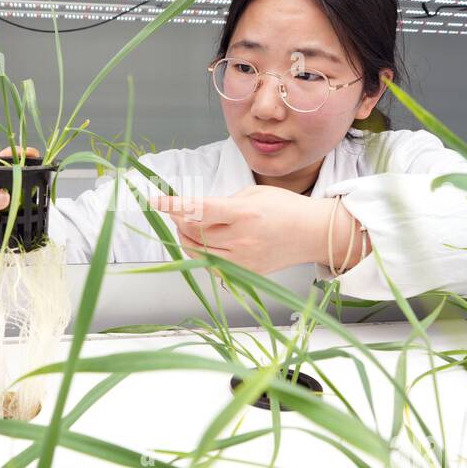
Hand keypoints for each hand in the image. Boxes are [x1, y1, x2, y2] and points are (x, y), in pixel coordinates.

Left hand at [148, 185, 320, 275]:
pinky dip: (203, 252)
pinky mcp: (244, 273)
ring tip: (192, 225)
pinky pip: (211, 264)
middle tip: (178, 211)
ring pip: (197, 251)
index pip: (199, 210)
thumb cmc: (284, 209)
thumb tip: (193, 212)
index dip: (173, 205)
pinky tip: (209, 241)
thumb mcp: (252, 194)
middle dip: (179, 219)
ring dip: (187, 237)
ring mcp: (242, 260)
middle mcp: (241, 239)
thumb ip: (220, 203)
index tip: (155, 201)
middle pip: (193, 232)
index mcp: (244, 213)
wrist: (311, 234)